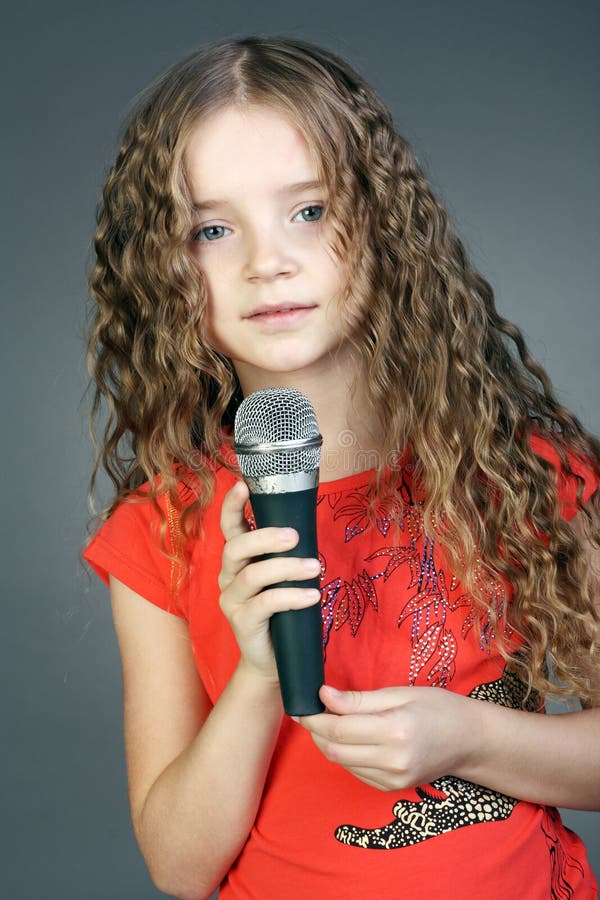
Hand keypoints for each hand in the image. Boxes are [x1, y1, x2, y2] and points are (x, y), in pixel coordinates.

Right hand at [218, 480, 321, 683]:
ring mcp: (231, 600)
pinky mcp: (242, 622)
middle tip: (294, 536)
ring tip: (315, 568)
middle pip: (236, 548)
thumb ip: (285, 554)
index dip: (232, 505)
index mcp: (237, 561)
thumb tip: (306, 526)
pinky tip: (312, 596)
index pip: (229, 528)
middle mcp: (228, 577)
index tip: (243, 485)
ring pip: (253, 576)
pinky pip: (266, 603)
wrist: (273, 661)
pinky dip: (292, 596)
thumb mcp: (282, 578)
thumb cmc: (281, 612)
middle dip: (265, 537)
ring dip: (287, 568)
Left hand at [298, 684, 479, 790]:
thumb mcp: (400, 693)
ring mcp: (393, 779)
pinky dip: (345, 754)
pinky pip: (355, 771)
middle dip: (315, 730)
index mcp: (395, 730)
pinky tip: (351, 738)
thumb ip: (359, 699)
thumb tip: (323, 695)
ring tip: (331, 721)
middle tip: (312, 711)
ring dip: (328, 742)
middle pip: (334, 749)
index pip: (339, 728)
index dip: (314, 717)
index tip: (302, 704)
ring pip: (341, 762)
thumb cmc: (438, 708)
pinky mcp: (392, 788)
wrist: (471, 741)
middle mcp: (393, 760)